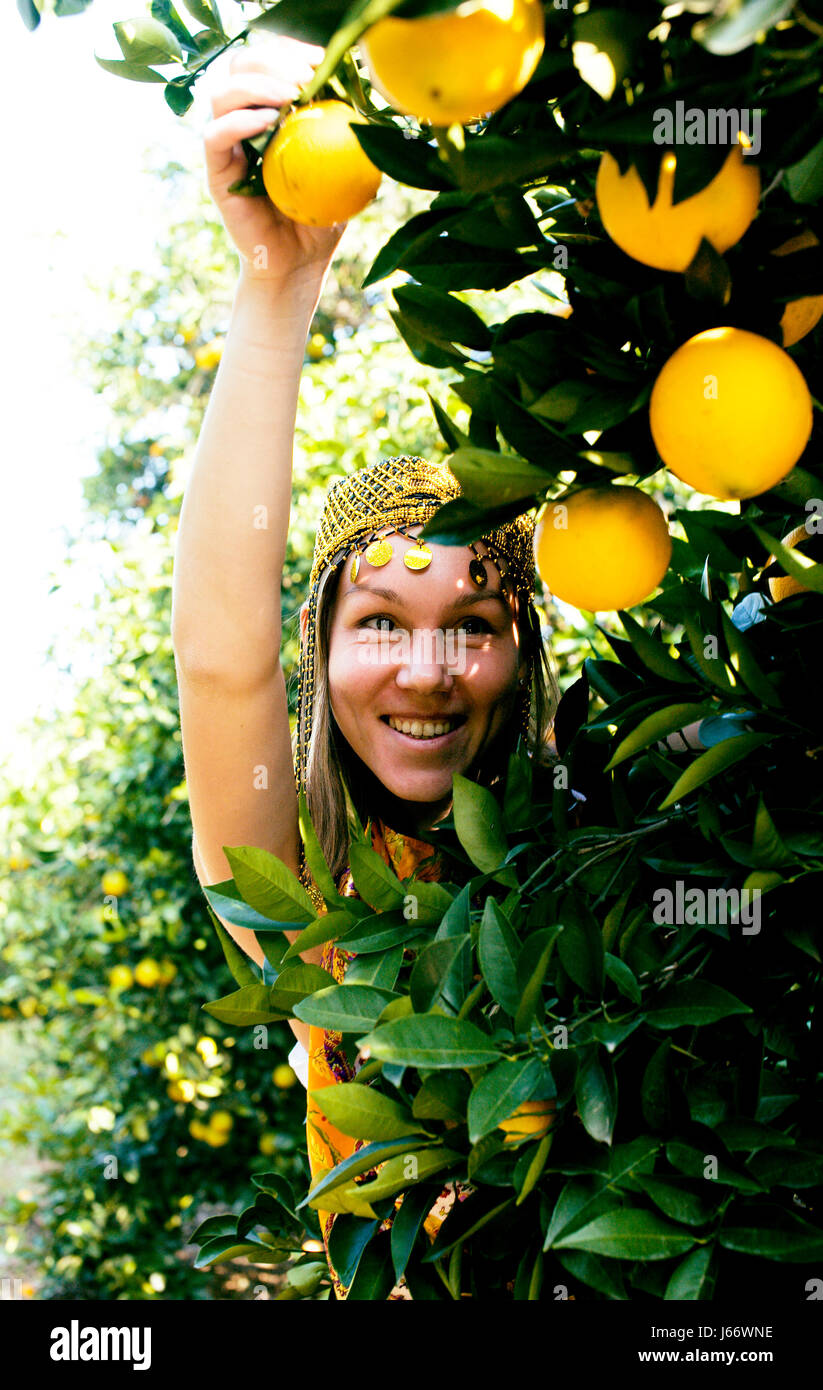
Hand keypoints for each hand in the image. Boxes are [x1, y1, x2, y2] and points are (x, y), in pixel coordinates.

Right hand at [203, 34, 347, 283]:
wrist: (298, 266)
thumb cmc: (322, 218)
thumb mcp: (345, 171)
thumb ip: (351, 135)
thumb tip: (378, 99)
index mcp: (269, 114)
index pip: (267, 64)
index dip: (289, 51)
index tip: (321, 58)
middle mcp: (242, 124)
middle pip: (238, 67)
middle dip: (272, 59)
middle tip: (306, 74)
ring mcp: (227, 148)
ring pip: (222, 94)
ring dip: (256, 85)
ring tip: (291, 94)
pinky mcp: (217, 174)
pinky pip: (215, 136)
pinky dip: (239, 121)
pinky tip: (270, 120)